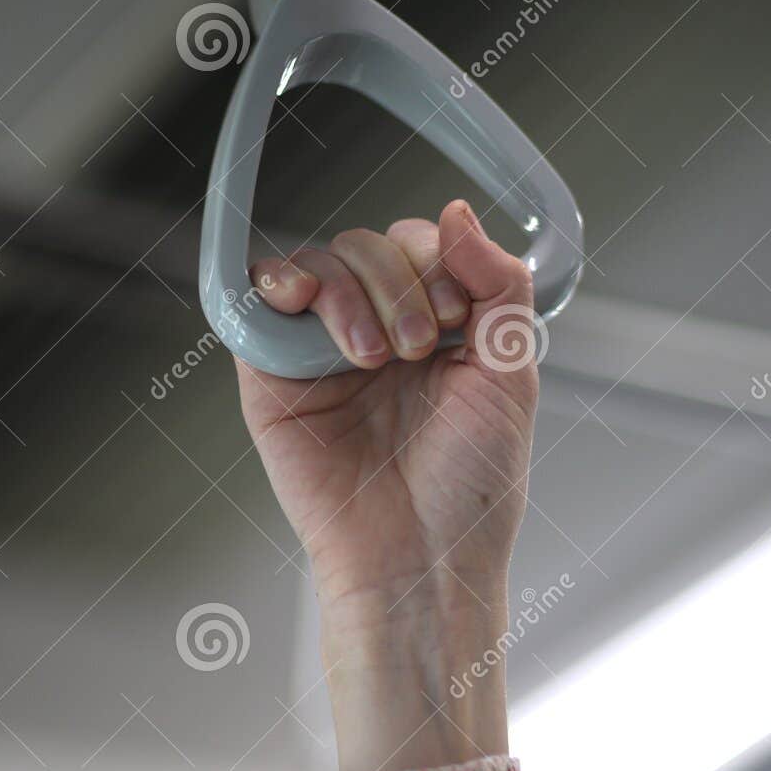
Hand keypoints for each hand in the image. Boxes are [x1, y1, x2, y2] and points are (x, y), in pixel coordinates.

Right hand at [237, 200, 540, 770]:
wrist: (420, 559)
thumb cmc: (471, 487)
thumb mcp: (510, 374)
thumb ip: (498, 284)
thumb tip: (457, 211)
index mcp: (434, 329)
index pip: (422, 246)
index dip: (438, 263)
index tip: (455, 319)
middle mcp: (376, 332)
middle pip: (369, 245)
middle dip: (399, 283)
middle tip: (416, 351)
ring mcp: (321, 352)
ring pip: (321, 263)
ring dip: (351, 292)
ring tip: (374, 358)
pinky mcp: (272, 375)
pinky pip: (260, 299)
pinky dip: (279, 282)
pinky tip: (303, 302)